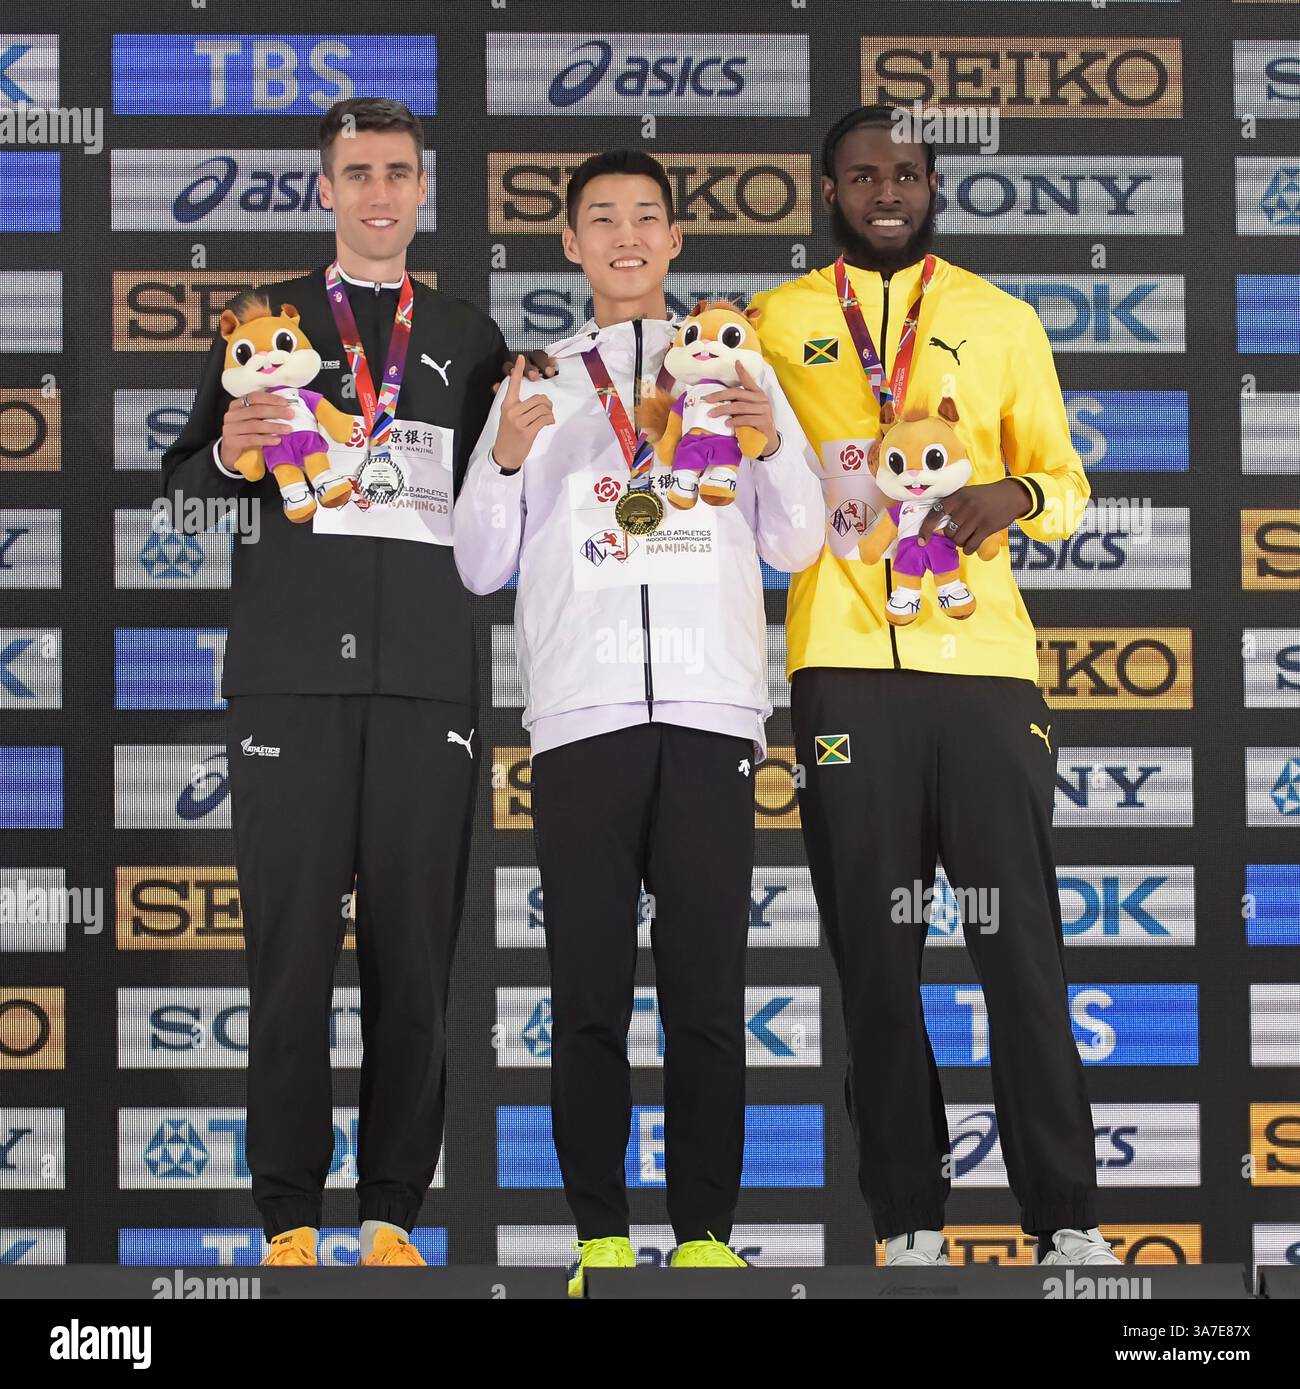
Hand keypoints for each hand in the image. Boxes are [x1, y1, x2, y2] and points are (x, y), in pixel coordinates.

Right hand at [219, 390, 294, 469]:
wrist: (231, 454)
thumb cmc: (246, 435)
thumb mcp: (253, 421)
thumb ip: (264, 414)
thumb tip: (286, 409)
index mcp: (237, 405)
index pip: (254, 397)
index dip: (271, 399)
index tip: (286, 403)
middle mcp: (231, 415)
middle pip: (256, 410)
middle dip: (276, 411)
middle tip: (291, 415)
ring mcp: (230, 428)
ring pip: (255, 425)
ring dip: (274, 426)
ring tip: (287, 429)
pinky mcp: (231, 442)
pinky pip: (251, 439)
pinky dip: (266, 439)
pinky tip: (277, 440)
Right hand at [493, 355, 554, 471]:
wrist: (504, 455)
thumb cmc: (508, 434)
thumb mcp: (507, 417)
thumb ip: (514, 404)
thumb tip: (516, 392)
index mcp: (507, 405)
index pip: (513, 384)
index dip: (517, 370)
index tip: (521, 357)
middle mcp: (512, 411)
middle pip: (538, 398)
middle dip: (547, 403)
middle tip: (547, 410)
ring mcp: (519, 422)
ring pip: (543, 409)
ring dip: (549, 413)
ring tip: (547, 417)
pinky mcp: (527, 432)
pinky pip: (544, 419)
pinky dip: (550, 420)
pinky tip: (548, 423)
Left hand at [703, 362, 777, 455]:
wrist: (768, 440)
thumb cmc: (755, 423)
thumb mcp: (748, 410)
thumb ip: (739, 402)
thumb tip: (720, 399)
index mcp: (758, 393)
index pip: (748, 380)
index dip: (742, 372)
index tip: (736, 362)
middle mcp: (762, 399)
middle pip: (738, 393)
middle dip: (720, 396)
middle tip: (707, 399)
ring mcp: (764, 410)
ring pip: (739, 407)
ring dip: (723, 410)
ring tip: (712, 414)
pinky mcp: (764, 421)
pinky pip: (746, 419)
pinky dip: (735, 421)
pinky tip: (727, 423)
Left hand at [917, 478, 1031, 554]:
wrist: (1011, 495)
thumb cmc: (985, 496)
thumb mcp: (967, 494)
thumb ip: (953, 506)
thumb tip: (936, 526)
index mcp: (957, 496)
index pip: (935, 514)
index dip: (925, 529)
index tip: (922, 540)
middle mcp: (965, 506)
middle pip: (948, 531)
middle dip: (951, 537)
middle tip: (959, 533)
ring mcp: (976, 517)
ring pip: (958, 540)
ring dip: (960, 543)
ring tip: (967, 538)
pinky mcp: (987, 528)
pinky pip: (971, 545)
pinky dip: (968, 549)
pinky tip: (971, 546)